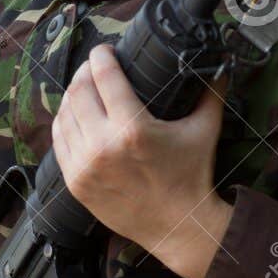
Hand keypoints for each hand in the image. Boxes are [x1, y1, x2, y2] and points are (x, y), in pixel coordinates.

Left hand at [51, 41, 233, 277]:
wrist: (177, 226)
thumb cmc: (192, 176)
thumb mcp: (205, 130)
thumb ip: (211, 93)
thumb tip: (220, 65)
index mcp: (133, 129)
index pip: (104, 77)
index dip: (101, 56)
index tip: (105, 50)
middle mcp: (104, 146)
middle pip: (78, 91)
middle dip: (84, 72)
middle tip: (93, 67)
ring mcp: (86, 165)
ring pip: (64, 114)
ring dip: (72, 96)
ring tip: (84, 89)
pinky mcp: (76, 182)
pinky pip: (58, 141)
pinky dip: (63, 123)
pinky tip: (74, 116)